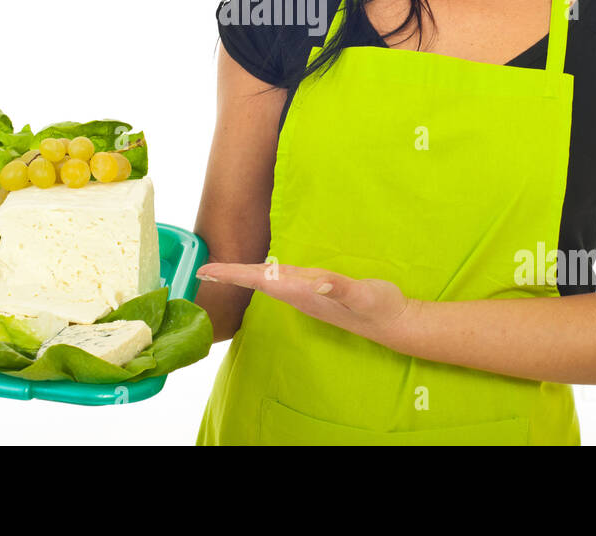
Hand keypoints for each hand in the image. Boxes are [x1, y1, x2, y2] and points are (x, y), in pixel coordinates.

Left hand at [196, 261, 415, 344]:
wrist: (394, 323)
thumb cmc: (379, 308)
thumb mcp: (363, 295)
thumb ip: (341, 288)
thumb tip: (317, 282)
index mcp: (303, 292)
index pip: (259, 281)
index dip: (232, 275)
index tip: (205, 273)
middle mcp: (300, 295)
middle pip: (257, 282)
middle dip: (229, 276)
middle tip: (201, 271)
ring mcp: (308, 294)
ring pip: (267, 283)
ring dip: (244, 277)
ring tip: (222, 272)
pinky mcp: (317, 291)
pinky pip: (283, 282)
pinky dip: (264, 276)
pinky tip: (262, 274)